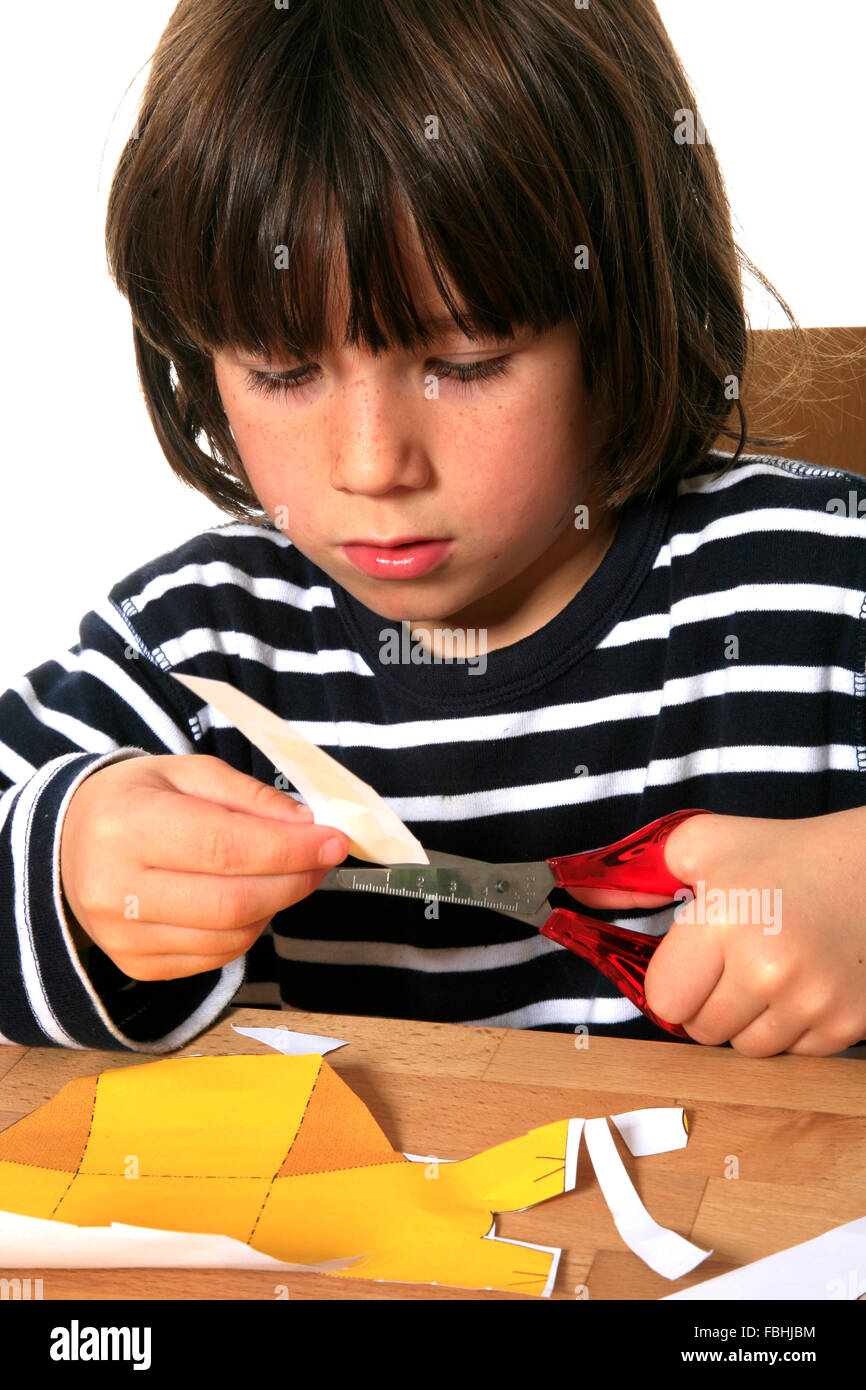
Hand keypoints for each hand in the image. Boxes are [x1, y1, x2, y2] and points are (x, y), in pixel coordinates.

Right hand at [59, 754, 348, 980]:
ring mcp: (121, 936)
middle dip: (294, 881)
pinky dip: (249, 930)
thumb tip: (306, 826)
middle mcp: (115, 888)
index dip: (289, 849)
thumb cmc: (136, 799)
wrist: (69, 842)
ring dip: (277, 906)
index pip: (224, 847)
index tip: (334, 840)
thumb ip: (249, 797)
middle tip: (324, 859)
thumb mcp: (188, 773)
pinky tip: (254, 900)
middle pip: (232, 901)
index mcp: (126, 825)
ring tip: (291, 874)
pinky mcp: (136, 964)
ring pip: (230, 936)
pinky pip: (215, 957)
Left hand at [566, 810, 865, 1055]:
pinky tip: (801, 986)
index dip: (672, 982)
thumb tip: (580, 900)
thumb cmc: (782, 855)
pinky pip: (793, 1056)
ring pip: (745, 1051)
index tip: (690, 961)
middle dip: (706, 1002)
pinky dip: (791, 1030)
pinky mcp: (847, 1025)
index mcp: (723, 920)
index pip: (665, 1001)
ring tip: (766, 974)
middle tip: (730, 963)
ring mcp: (811, 1002)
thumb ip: (635, 875)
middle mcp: (767, 967)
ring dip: (746, 1022)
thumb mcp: (702, 846)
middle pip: (701, 1032)